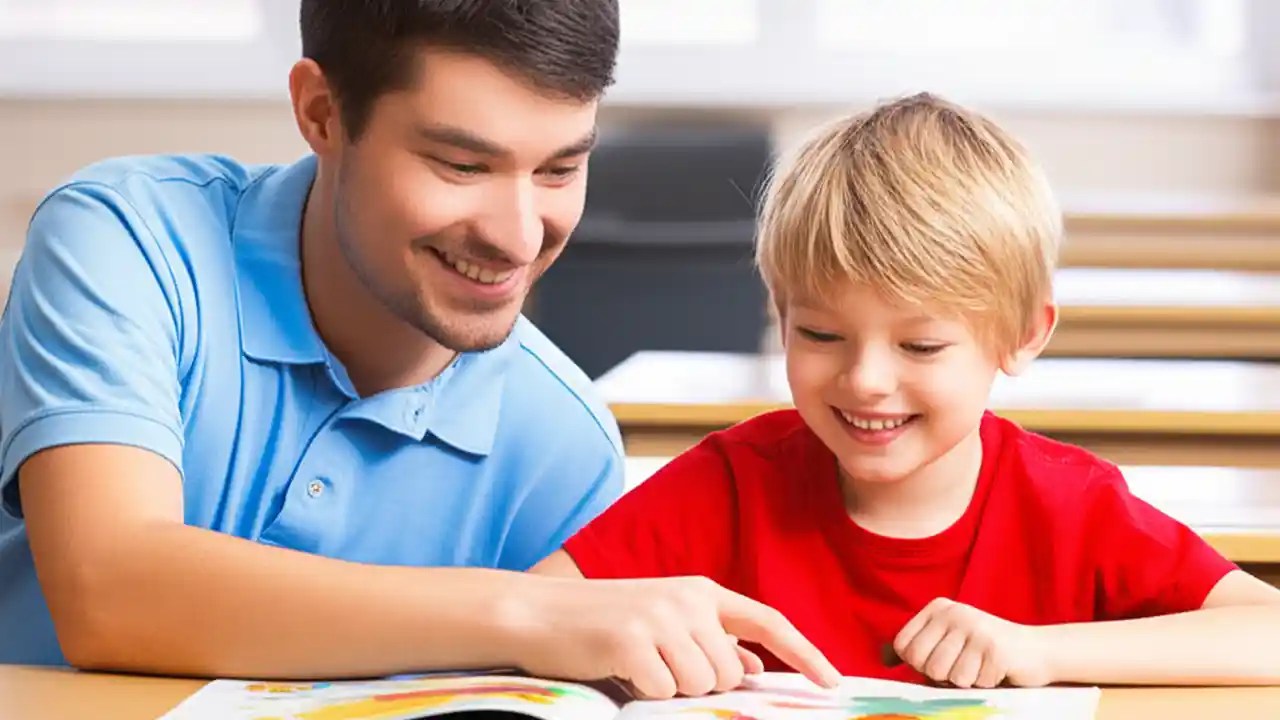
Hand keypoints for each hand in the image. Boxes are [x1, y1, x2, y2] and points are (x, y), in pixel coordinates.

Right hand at [513, 575, 839, 698]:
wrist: (537, 612)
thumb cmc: (603, 622)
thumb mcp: (664, 622)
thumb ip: (710, 640)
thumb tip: (751, 666)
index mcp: (699, 590)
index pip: (766, 621)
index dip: (804, 652)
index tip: (833, 682)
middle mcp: (686, 598)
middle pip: (728, 672)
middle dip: (700, 683)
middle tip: (658, 665)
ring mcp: (660, 617)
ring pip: (701, 686)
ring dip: (671, 689)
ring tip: (637, 665)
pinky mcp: (632, 641)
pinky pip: (663, 692)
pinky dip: (643, 692)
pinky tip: (620, 670)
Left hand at [893, 598, 1050, 688]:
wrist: (1036, 650)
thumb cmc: (984, 650)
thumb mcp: (948, 640)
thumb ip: (918, 647)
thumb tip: (883, 658)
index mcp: (938, 608)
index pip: (903, 645)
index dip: (918, 663)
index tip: (941, 657)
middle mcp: (955, 613)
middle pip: (923, 662)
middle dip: (940, 674)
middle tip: (962, 664)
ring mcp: (976, 629)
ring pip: (945, 674)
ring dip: (963, 680)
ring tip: (979, 666)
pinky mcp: (995, 650)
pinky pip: (971, 682)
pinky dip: (982, 683)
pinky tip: (995, 669)